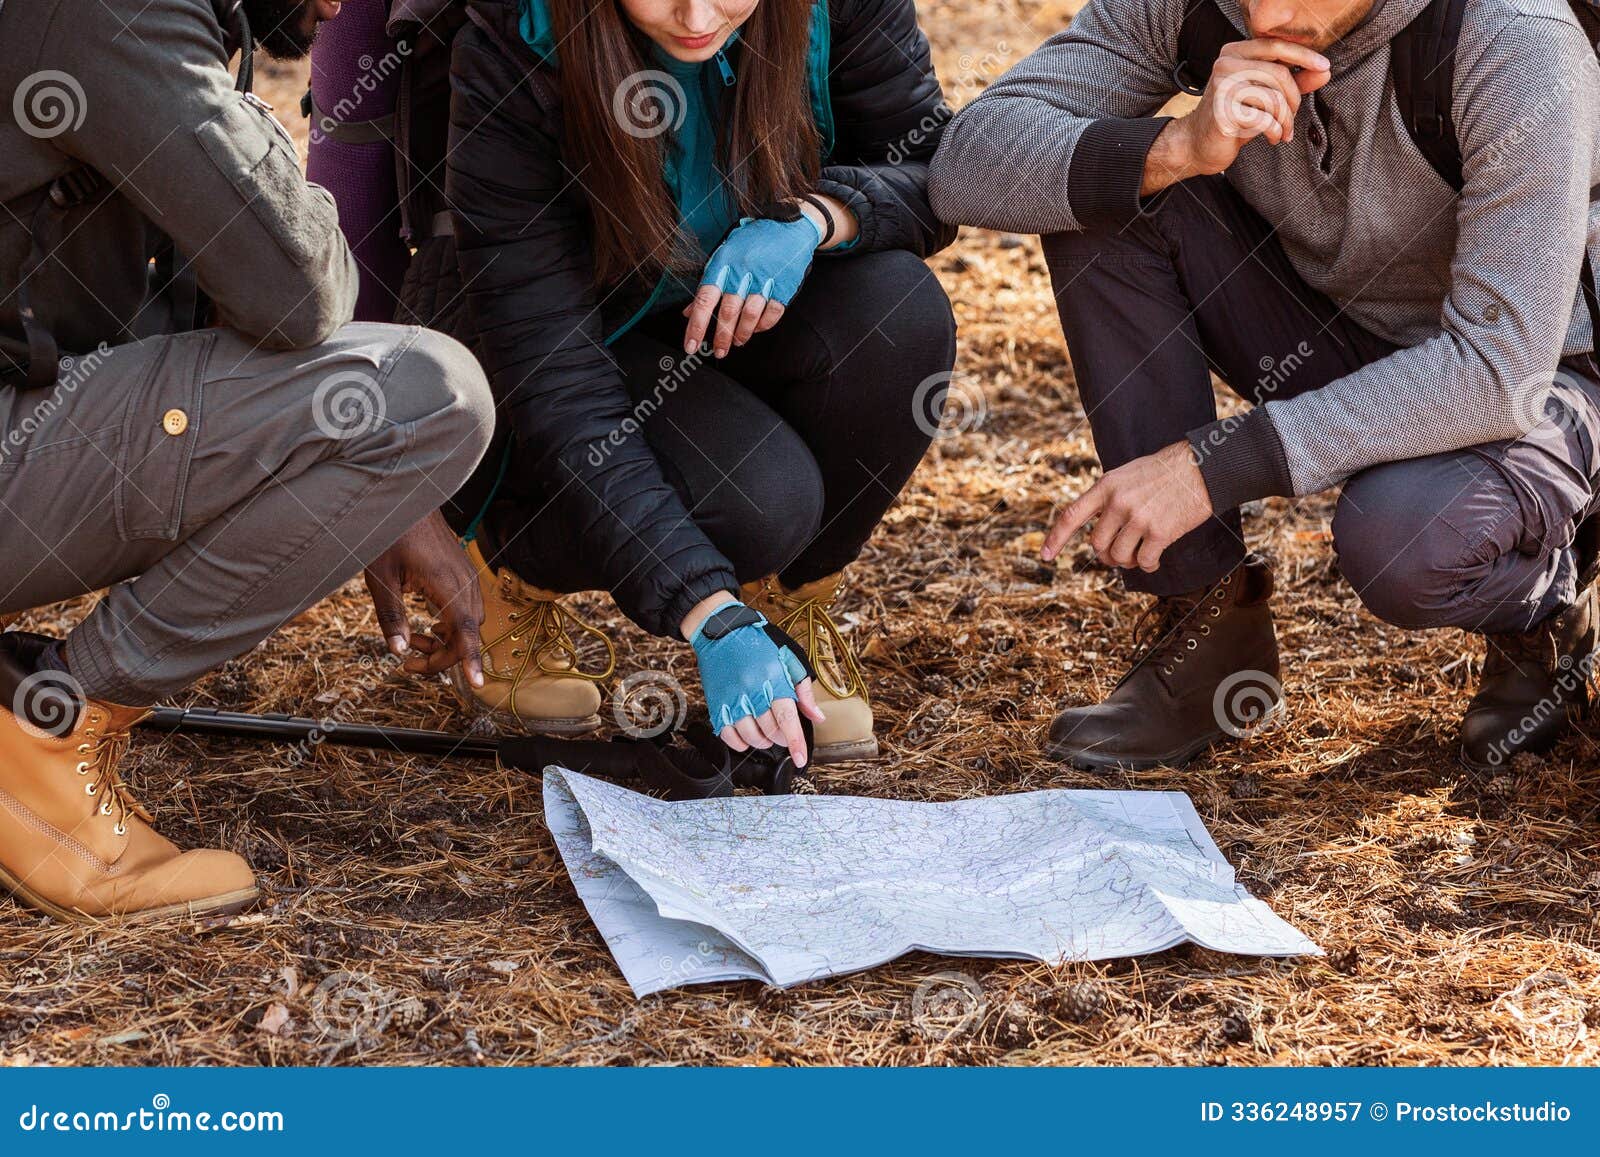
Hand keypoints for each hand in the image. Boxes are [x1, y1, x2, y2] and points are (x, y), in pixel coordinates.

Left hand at [363, 510, 484, 684]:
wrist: (406, 499)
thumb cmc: (390, 534)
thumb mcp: (380, 578)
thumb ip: (391, 617)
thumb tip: (399, 651)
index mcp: (445, 584)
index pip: (465, 631)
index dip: (471, 659)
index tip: (477, 683)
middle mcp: (464, 582)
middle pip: (466, 634)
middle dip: (442, 656)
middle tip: (408, 664)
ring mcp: (467, 577)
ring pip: (468, 624)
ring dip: (445, 641)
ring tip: (414, 641)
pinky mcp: (463, 574)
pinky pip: (466, 610)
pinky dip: (450, 626)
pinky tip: (427, 623)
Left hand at [683, 214, 821, 357]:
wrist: (790, 225)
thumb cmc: (753, 240)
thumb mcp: (724, 255)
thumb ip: (707, 284)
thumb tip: (688, 311)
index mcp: (723, 263)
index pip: (705, 298)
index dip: (697, 325)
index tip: (691, 345)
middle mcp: (742, 271)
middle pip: (728, 312)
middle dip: (721, 337)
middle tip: (718, 351)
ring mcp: (765, 278)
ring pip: (750, 315)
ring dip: (742, 334)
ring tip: (737, 343)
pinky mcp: (784, 285)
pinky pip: (773, 312)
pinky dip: (763, 326)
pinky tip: (756, 330)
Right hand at [688, 600, 826, 767]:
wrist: (722, 629)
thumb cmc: (759, 642)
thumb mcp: (790, 659)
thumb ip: (804, 690)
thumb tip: (817, 717)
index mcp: (773, 680)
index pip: (787, 719)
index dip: (795, 742)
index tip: (800, 759)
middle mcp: (752, 692)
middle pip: (769, 730)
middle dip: (781, 738)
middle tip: (784, 732)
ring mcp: (732, 699)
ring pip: (749, 736)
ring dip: (762, 742)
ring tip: (768, 734)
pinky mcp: (717, 703)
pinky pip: (727, 734)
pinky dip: (740, 743)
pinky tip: (748, 737)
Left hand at [1041, 440, 1215, 572]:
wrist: (1201, 467)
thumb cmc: (1164, 472)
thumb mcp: (1126, 475)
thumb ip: (1108, 498)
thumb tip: (1098, 534)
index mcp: (1106, 486)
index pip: (1072, 515)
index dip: (1056, 538)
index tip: (1046, 556)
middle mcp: (1118, 503)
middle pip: (1096, 544)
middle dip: (1106, 554)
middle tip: (1121, 552)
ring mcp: (1138, 518)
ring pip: (1118, 557)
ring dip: (1128, 561)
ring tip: (1140, 553)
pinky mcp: (1160, 532)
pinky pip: (1144, 561)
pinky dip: (1148, 566)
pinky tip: (1154, 559)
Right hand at [1143, 39, 1330, 193]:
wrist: (1197, 144)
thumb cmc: (1232, 118)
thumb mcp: (1263, 96)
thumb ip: (1293, 82)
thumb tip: (1323, 71)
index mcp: (1234, 53)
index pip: (1275, 46)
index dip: (1303, 56)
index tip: (1324, 67)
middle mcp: (1225, 65)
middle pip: (1278, 74)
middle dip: (1294, 99)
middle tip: (1292, 116)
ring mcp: (1222, 88)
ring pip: (1273, 98)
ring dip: (1286, 120)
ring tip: (1283, 131)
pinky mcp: (1223, 112)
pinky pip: (1264, 119)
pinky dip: (1276, 131)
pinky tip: (1274, 137)